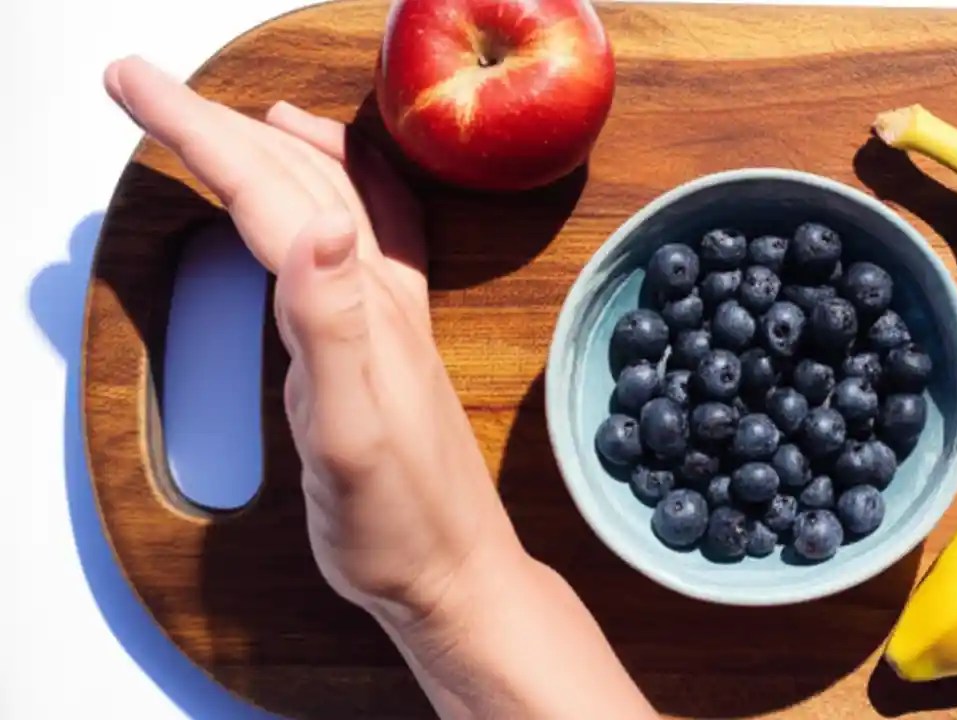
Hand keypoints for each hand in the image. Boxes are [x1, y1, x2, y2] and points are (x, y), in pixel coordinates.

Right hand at [103, 56, 521, 623]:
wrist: (454, 570)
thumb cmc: (398, 522)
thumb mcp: (348, 434)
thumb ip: (331, 326)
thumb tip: (322, 222)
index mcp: (359, 305)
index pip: (267, 191)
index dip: (196, 129)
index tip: (134, 84)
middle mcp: (381, 296)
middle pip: (295, 178)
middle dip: (217, 122)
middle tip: (148, 86)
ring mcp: (389, 316)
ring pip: (332, 199)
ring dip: (275, 147)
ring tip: (235, 117)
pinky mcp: (387, 343)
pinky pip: (373, 240)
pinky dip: (343, 196)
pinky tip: (335, 199)